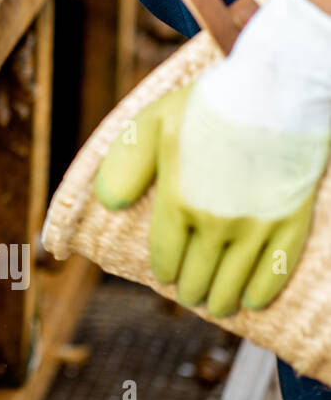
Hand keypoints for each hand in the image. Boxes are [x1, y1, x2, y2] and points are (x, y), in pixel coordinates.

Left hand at [95, 0, 330, 316]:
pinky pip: (276, 268)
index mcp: (178, 199)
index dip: (165, 270)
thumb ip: (126, 165)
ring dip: (223, 299)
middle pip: (199, 273)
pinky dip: (262, 290)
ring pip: (235, 279)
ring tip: (217, 306)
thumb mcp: (151, 124)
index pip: (166, 253)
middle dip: (192, 289)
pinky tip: (252, 302)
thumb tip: (108, 203)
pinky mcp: (290, 219)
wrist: (274, 93)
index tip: (165, 277)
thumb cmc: (207, 104)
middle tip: (190, 296)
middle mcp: (215, 221)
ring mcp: (256, 224)